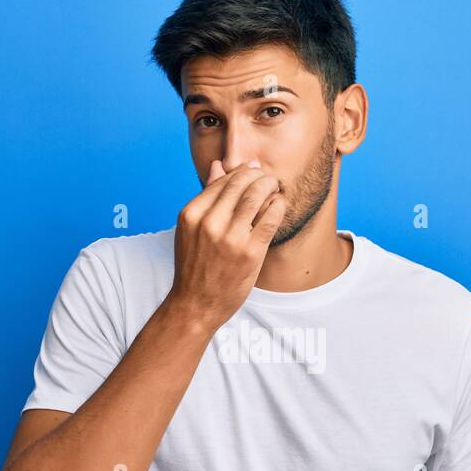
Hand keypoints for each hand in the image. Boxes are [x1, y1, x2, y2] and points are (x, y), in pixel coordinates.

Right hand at [167, 159, 287, 330]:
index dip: (242, 172)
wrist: (195, 304)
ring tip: (275, 188)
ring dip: (270, 186)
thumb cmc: (195, 266)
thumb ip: (206, 197)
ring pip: (257, 195)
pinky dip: (278, 206)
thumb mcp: (191, 229)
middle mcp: (209, 223)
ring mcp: (230, 237)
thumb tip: (218, 165)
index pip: (223, 180)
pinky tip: (279, 205)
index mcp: (192, 214)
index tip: (253, 172)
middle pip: (241, 183)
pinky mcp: (250, 252)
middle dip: (259, 176)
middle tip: (268, 179)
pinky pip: (271, 217)